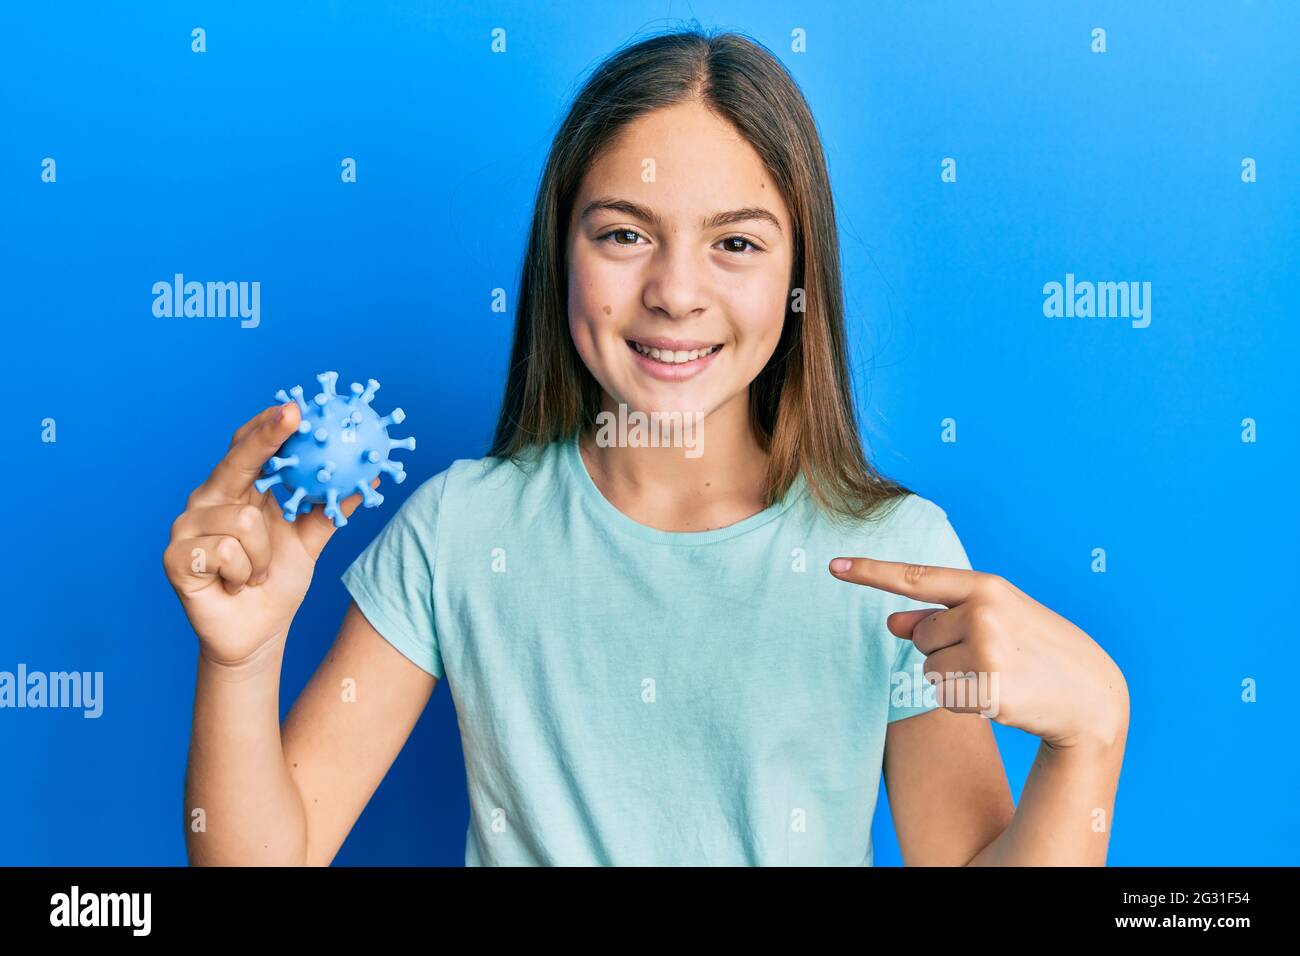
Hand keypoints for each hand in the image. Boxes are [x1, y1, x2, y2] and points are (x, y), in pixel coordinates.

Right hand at [162, 400, 378, 666]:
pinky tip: (237, 584)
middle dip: (267, 438)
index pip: (248, 448)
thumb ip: (330, 509)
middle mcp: (207, 501)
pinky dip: (245, 573)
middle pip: (236, 461)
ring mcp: (186, 527)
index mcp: (236, 491)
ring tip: (257, 572)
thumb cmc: (276, 582)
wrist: (256, 634)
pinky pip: (226, 551)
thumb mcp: (310, 542)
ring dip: (264, 556)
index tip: (297, 408)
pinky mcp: (175, 557)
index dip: (269, 426)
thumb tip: (369, 478)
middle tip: (294, 415)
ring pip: (245, 521)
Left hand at [829, 556, 1128, 750]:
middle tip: (993, 655)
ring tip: (1000, 674)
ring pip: (929, 668)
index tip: (833, 565)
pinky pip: (943, 695)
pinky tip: (999, 696)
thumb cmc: (1036, 650)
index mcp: (987, 587)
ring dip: (954, 677)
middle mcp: (983, 613)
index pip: (917, 578)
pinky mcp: (986, 689)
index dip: (871, 572)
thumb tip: (890, 621)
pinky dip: (963, 701)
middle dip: (944, 649)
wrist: (1090, 695)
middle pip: (920, 635)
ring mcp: (985, 651)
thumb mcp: (995, 621)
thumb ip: (941, 616)